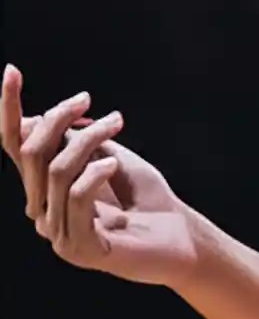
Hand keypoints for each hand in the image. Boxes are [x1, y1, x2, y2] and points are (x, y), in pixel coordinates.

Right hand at [1, 65, 196, 285]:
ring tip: (116, 122)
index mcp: (46, 189)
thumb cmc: (147, 197)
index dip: (10, 109)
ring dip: (89, 139)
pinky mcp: (79, 247)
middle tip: (89, 100)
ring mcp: (57, 233)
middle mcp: (43, 211)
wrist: (182, 238)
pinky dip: (94, 173)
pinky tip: (113, 165)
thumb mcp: (110, 158)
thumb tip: (38, 120)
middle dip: (58, 118)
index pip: (17, 146)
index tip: (11, 71)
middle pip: (31, 153)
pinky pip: (77, 198)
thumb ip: (76, 144)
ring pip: (57, 170)